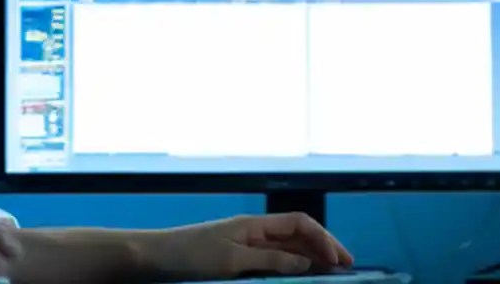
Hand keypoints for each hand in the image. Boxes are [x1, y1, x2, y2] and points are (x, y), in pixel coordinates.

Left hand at [144, 212, 354, 279]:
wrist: (153, 258)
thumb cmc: (189, 255)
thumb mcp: (232, 260)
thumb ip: (270, 260)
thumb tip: (306, 261)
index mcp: (253, 224)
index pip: (298, 223)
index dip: (323, 238)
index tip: (341, 260)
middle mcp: (252, 231)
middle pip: (297, 235)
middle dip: (323, 249)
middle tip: (345, 269)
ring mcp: (244, 245)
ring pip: (286, 248)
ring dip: (309, 259)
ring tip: (329, 275)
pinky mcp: (235, 259)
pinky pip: (271, 260)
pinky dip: (289, 266)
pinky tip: (298, 276)